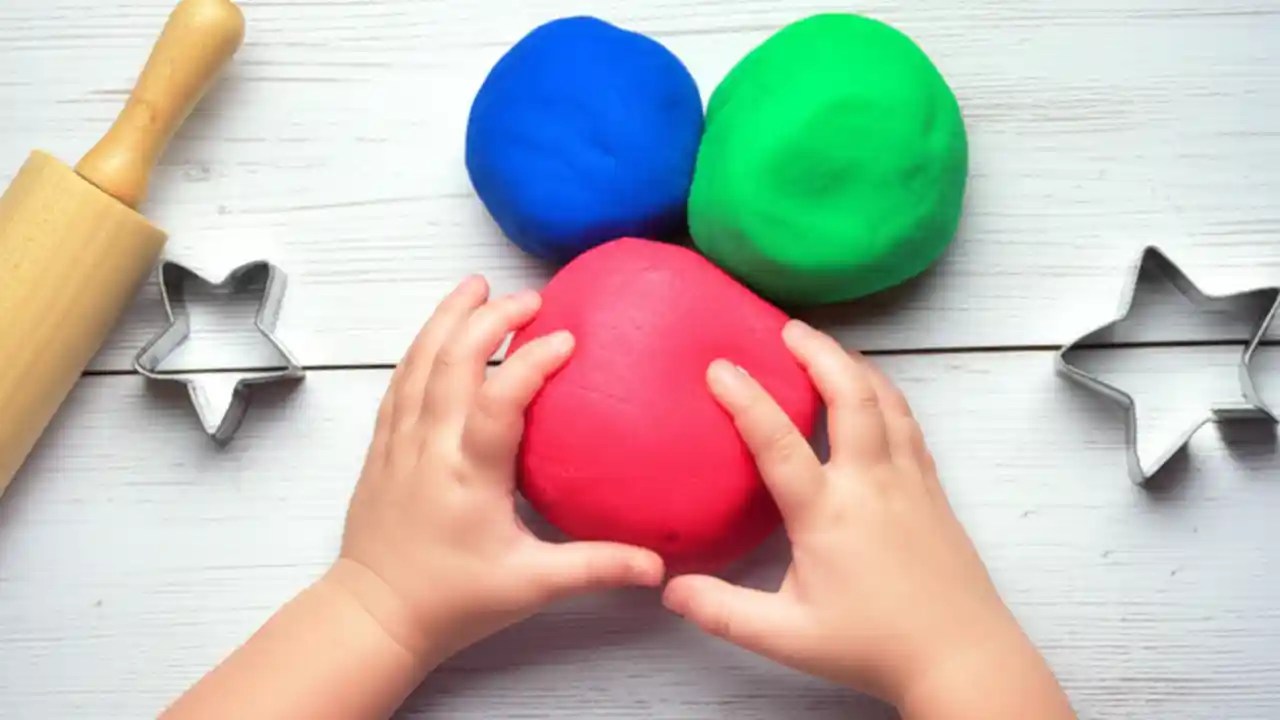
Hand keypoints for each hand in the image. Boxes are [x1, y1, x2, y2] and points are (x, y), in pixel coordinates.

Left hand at [331, 275, 664, 668]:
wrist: (375, 615)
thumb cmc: (451, 600)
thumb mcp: (532, 586)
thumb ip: (596, 567)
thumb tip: (656, 565)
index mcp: (469, 475)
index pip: (499, 401)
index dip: (531, 363)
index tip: (566, 339)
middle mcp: (430, 447)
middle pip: (454, 362)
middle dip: (490, 320)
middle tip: (530, 298)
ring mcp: (400, 442)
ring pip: (419, 362)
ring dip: (448, 318)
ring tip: (476, 286)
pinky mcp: (383, 446)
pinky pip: (399, 382)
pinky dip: (420, 348)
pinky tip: (435, 331)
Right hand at [663, 321, 1072, 717]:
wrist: (961, 657)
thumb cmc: (875, 646)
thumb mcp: (787, 637)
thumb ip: (723, 611)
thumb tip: (670, 588)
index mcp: (828, 513)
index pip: (778, 441)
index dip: (746, 398)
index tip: (719, 367)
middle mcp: (871, 484)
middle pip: (849, 396)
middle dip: (817, 353)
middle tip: (787, 329)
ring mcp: (909, 481)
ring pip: (887, 401)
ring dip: (854, 366)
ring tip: (827, 349)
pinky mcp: (933, 490)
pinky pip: (909, 423)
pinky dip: (886, 395)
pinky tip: (874, 395)